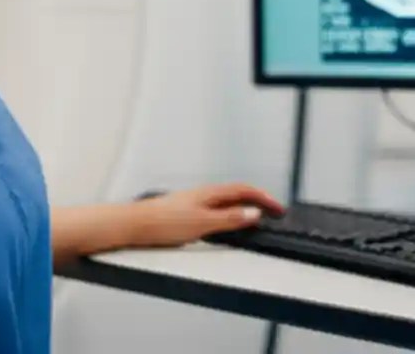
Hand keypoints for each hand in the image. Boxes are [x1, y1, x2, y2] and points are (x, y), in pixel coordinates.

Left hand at [129, 183, 284, 248]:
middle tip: (271, 211)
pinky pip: (217, 208)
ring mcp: (195, 201)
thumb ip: (229, 218)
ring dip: (244, 206)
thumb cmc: (164, 222)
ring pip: (227, 200)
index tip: (277, 208)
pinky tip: (226, 223)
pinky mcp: (187, 211)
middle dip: (257, 200)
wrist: (136, 224)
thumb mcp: (203, 223)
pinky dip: (230, 212)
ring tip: (254, 217)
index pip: (244, 190)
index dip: (263, 197)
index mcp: (211, 193)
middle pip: (237, 192)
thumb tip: (253, 213)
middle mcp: (204, 194)